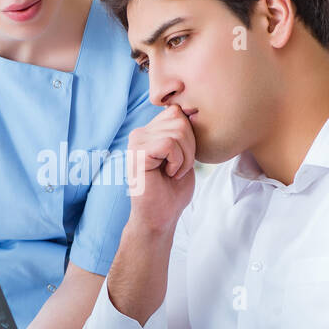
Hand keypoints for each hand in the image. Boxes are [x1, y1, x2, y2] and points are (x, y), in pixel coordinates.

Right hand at [125, 104, 196, 232]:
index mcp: (150, 131)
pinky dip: (177, 162)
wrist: (160, 217)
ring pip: (177, 131)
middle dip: (189, 147)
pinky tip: (168, 174)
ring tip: (173, 172)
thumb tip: (191, 111)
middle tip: (178, 169)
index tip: (182, 159)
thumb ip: (183, 132)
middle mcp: (140, 133)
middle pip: (180, 119)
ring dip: (184, 157)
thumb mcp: (184, 154)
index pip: (177, 112)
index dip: (189, 136)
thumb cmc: (172, 190)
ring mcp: (137, 142)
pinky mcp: (138, 154)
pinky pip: (170, 144)